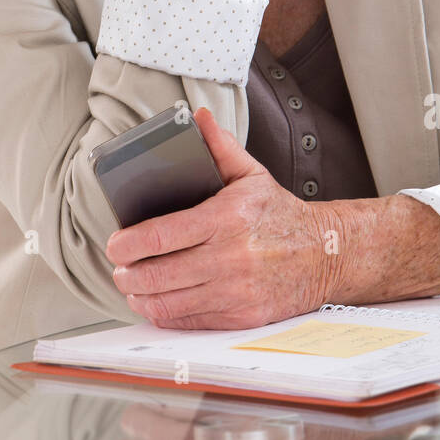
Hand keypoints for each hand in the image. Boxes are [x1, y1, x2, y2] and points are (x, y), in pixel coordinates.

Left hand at [105, 108, 335, 329]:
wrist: (324, 254)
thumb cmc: (281, 215)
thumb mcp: (252, 174)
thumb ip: (220, 146)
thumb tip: (198, 118)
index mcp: (226, 219)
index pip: (160, 236)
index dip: (127, 243)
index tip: (116, 243)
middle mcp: (229, 258)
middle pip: (156, 275)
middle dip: (126, 273)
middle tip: (119, 266)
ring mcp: (235, 291)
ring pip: (167, 303)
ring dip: (139, 296)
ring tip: (133, 284)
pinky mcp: (240, 316)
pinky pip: (187, 321)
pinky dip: (164, 313)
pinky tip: (157, 301)